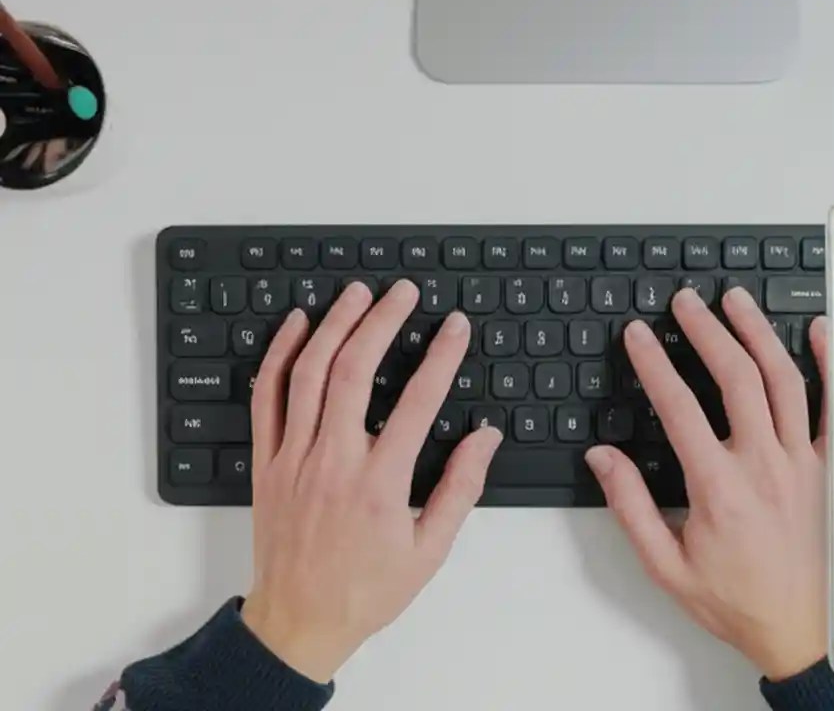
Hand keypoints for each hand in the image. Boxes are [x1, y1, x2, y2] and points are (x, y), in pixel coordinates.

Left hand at [240, 280, 501, 682]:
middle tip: (402, 293)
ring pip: (309, 373)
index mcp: (380, 483)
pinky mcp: (266, 463)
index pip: (418, 401)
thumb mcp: (430, 549)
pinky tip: (296, 327)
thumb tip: (484, 438)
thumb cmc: (366, 590)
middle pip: (355, 370)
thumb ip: (460, 488)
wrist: (299, 621)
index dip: (441, 355)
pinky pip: (267, 397)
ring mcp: (294, 459)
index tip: (455, 327)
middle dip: (382, 321)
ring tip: (356, 294)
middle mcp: (334, 461)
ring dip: (334, 325)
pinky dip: (279, 356)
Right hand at [586, 287, 828, 681]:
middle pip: (735, 377)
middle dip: (706, 331)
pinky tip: (816, 332)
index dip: (654, 363)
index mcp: (719, 487)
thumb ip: (632, 508)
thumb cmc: (737, 601)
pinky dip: (828, 365)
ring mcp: (804, 463)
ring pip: (782, 380)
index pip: (679, 406)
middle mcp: (764, 465)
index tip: (638, 336)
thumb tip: (603, 459)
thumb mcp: (667, 567)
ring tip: (735, 302)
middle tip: (685, 302)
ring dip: (757, 333)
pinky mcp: (833, 469)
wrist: (803, 632)